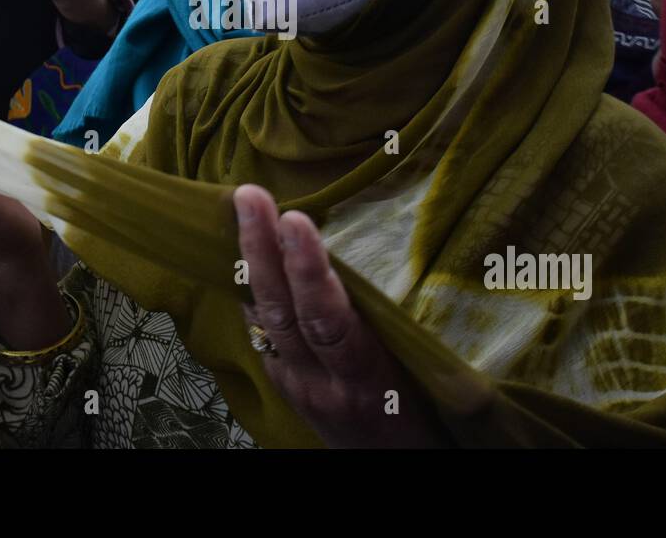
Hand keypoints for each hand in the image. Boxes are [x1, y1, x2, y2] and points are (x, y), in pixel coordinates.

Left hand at [234, 185, 446, 447]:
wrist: (395, 469)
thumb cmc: (423, 416)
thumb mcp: (417, 373)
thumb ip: (390, 326)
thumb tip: (360, 259)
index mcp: (365, 379)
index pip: (327, 321)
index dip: (308, 270)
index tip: (296, 219)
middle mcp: (321, 385)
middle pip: (283, 313)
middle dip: (262, 250)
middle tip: (250, 197)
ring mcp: (295, 386)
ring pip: (263, 320)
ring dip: (249, 261)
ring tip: (241, 208)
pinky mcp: (282, 385)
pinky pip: (260, 330)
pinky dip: (250, 287)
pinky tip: (241, 249)